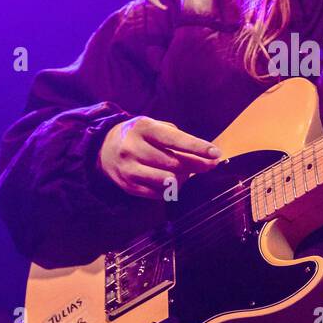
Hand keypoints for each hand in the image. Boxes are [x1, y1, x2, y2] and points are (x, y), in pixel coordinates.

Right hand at [98, 116, 221, 198]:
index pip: (174, 139)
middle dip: (196, 165)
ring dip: (183, 179)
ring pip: (167, 180)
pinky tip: (171, 181)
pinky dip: (170, 189)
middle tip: (208, 165)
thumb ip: (181, 140)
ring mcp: (128, 168)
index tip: (216, 153)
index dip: (197, 147)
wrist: (105, 148)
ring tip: (185, 172)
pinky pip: (158, 194)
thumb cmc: (141, 136)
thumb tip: (209, 159)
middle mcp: (133, 147)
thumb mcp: (156, 128)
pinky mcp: (128, 186)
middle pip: (174, 162)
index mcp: (143, 127)